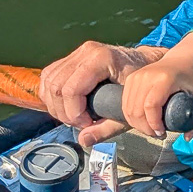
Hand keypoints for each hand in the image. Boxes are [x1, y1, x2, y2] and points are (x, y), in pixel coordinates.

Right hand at [38, 41, 168, 146]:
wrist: (144, 65)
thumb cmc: (139, 86)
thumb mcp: (128, 109)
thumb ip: (107, 127)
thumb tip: (84, 140)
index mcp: (101, 59)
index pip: (71, 89)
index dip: (74, 113)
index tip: (87, 124)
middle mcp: (86, 52)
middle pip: (56, 87)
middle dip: (64, 112)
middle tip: (81, 123)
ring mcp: (77, 53)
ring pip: (49, 82)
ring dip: (56, 106)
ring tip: (74, 116)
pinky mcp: (70, 58)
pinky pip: (49, 77)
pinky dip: (51, 96)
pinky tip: (65, 107)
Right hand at [117, 31, 192, 138]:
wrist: (181, 61)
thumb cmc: (190, 80)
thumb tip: (187, 138)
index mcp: (164, 79)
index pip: (151, 105)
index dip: (153, 123)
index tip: (162, 132)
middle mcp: (147, 76)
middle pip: (137, 110)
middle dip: (145, 128)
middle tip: (157, 134)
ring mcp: (137, 76)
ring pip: (129, 108)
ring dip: (137, 124)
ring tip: (150, 129)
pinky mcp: (131, 78)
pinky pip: (125, 103)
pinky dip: (131, 116)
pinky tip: (141, 121)